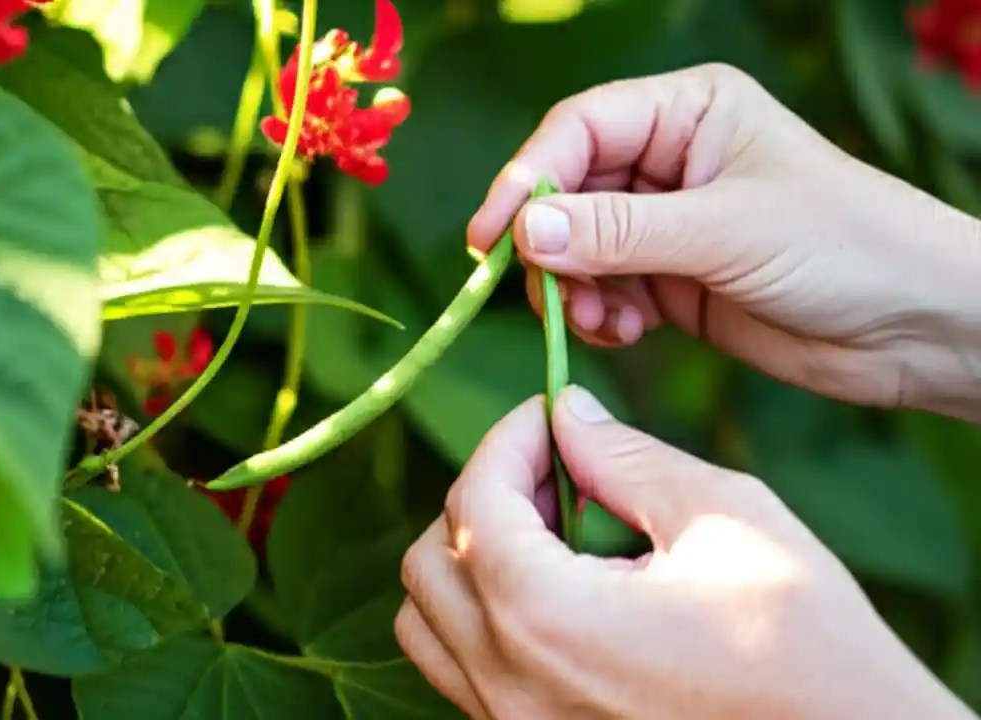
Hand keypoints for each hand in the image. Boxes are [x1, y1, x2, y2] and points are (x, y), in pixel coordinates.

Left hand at [396, 389, 973, 719]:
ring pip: (429, 620)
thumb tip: (567, 413)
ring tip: (557, 534)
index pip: (475, 502)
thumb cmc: (810, 647)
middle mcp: (512, 685)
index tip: (549, 416)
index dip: (507, 440)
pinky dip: (484, 616)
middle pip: (433, 559)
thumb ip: (626, 458)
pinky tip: (563, 593)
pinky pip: (463, 670)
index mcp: (549, 620)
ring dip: (473, 558)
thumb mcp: (728, 522)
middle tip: (558, 472)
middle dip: (485, 494)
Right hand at [468, 64, 980, 424]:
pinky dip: (599, 315)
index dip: (527, 178)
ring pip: (578, 248)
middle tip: (551, 294)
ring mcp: (669, 224)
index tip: (491, 235)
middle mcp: (671, 161)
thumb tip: (525, 232)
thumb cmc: (845, 246)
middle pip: (567, 193)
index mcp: (689, 113)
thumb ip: (620, 232)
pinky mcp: (673, 281)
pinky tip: (626, 333)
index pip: (579, 130)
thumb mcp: (726, 230)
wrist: (917, 327)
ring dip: (574, 289)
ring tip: (604, 323)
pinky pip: (604, 291)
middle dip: (551, 246)